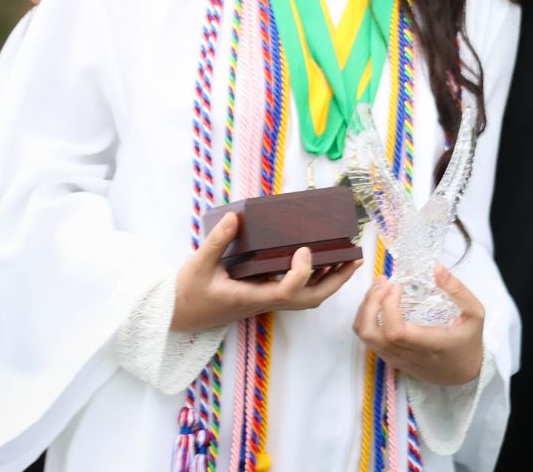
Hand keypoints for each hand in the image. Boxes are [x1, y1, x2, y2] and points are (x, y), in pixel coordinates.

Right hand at [170, 210, 361, 331]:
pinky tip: (324, 260)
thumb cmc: (188, 292)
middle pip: (309, 300)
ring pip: (307, 298)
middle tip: (354, 257)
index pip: (286, 291)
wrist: (178, 316)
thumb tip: (235, 216)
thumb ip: (217, 241)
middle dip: (335, 280)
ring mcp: (266, 301)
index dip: (301, 272)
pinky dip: (316, 278)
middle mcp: (264, 302)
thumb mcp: (198, 265)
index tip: (305, 248)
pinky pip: (298, 292)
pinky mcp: (264, 296)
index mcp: (250, 297)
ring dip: (331, 280)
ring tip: (349, 257)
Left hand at [353, 265, 486, 386]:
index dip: (388, 306)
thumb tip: (437, 268)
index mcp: (429, 345)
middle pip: (370, 333)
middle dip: (369, 303)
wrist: (463, 374)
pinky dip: (368, 318)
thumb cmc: (469, 342)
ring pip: (364, 336)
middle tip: (383, 282)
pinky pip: (369, 340)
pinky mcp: (390, 359)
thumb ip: (458, 290)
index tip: (397, 286)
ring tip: (379, 289)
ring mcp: (395, 359)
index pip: (395, 331)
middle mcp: (406, 355)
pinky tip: (381, 303)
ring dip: (366, 309)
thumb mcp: (475, 314)